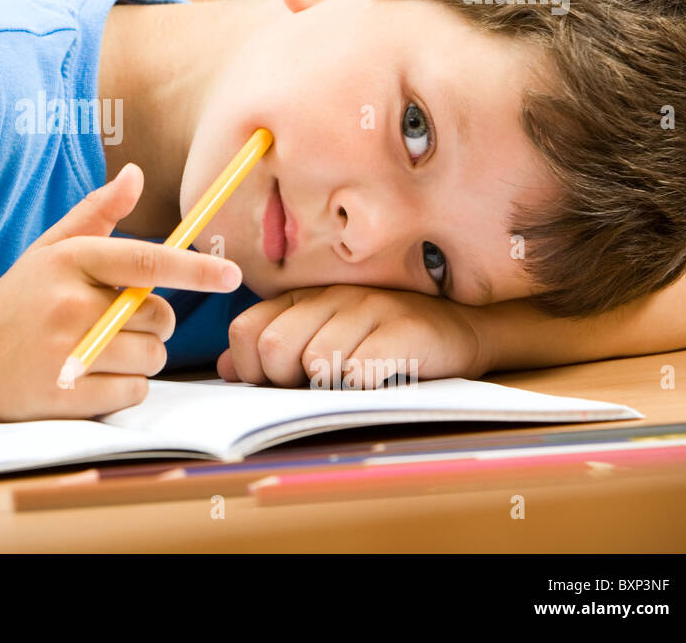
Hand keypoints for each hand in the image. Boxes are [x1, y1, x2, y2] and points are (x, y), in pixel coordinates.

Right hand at [0, 163, 242, 420]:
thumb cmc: (17, 299)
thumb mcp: (49, 250)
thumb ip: (95, 214)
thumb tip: (135, 173)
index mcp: (69, 261)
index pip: (143, 262)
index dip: (193, 269)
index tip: (231, 275)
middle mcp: (69, 305)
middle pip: (159, 318)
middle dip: (152, 323)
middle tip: (113, 322)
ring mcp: (68, 352)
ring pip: (151, 357)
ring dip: (138, 358)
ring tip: (97, 350)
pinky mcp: (67, 396)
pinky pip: (133, 392)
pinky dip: (123, 388)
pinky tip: (89, 377)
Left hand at [216, 285, 488, 387]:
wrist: (459, 326)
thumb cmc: (380, 339)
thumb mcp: (322, 336)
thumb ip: (272, 351)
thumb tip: (225, 370)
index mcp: (305, 298)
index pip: (246, 330)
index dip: (250, 367)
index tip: (273, 383)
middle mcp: (333, 297)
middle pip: (274, 346)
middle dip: (283, 379)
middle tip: (309, 387)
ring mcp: (370, 309)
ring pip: (317, 360)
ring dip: (328, 386)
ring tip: (348, 383)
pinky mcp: (405, 330)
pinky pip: (362, 370)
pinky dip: (362, 387)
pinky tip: (374, 383)